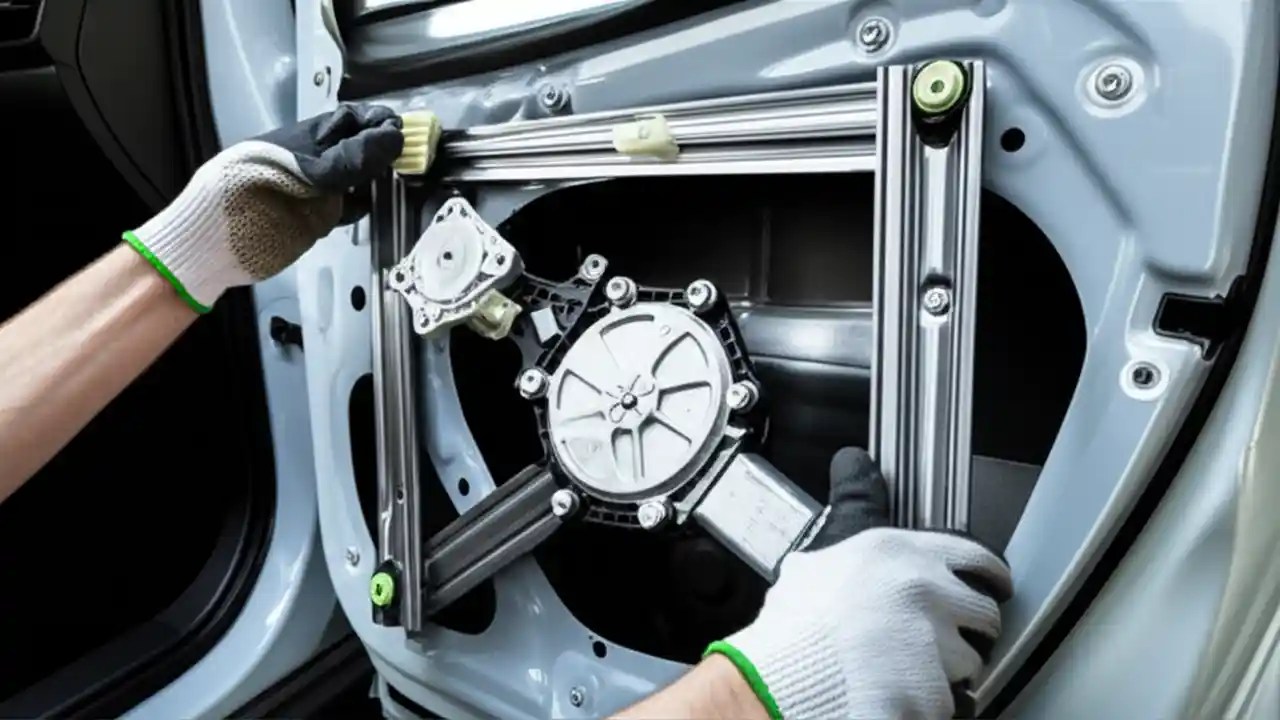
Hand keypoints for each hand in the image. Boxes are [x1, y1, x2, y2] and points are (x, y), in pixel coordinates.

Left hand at [123, 103, 403, 312]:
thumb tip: (392, 138)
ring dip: (375, 181)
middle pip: (357, 148)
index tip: (406, 137)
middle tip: (409, 163)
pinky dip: (359, 205)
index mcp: (307, 138)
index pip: (354, 120)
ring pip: (353, 178)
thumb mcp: (308, 175)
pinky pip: (342, 205)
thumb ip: (352, 160)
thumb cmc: (250, 200)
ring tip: (396, 185)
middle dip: (383, 152)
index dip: (381, 125)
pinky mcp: (309, 216)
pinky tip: (369, 208)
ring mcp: (310, 189)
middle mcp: (311, 160)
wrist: (210, 244)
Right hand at [707, 448, 1012, 719]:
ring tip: (909, 669)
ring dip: (950, 668)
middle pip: (985, 613)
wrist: (781, 685)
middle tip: (944, 640)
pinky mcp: (935, 692)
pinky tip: (903, 693)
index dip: (990, 575)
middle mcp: (926, 592)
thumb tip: (853, 463)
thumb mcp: (820, 552)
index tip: (994, 586)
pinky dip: (935, 702)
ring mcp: (935, 644)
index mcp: (901, 553)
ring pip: (973, 662)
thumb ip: (852, 507)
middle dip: (970, 629)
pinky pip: (954, 701)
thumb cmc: (795, 625)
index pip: (977, 557)